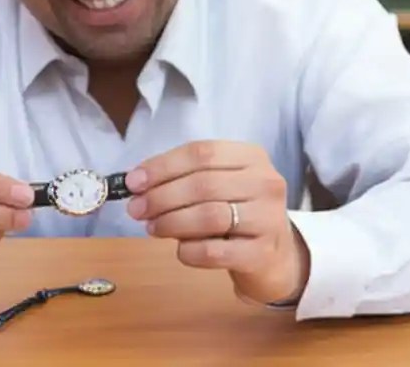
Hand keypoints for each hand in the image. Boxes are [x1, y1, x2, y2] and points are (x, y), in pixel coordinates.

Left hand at [125, 141, 309, 304]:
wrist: (276, 256)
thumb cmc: (239, 214)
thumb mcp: (219, 186)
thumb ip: (184, 179)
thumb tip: (136, 184)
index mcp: (252, 157)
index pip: (202, 153)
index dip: (163, 166)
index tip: (133, 182)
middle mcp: (266, 182)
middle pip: (203, 184)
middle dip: (162, 196)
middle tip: (136, 209)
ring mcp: (268, 218)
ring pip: (209, 216)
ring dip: (171, 222)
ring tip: (153, 228)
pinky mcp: (262, 253)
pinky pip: (214, 251)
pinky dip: (189, 250)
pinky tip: (182, 250)